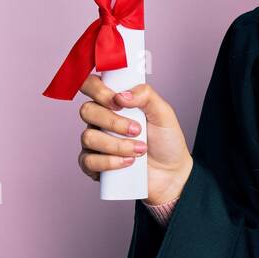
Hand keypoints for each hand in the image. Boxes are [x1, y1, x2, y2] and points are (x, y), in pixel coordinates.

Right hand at [76, 76, 193, 205]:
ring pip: (88, 137)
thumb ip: (146, 95)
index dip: (98, 90)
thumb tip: (122, 95)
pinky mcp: (94, 165)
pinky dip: (110, 162)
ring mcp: (95, 143)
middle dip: (114, 122)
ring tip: (140, 150)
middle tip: (137, 130)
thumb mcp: (163, 113)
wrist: (171, 172)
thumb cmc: (166, 140)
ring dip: (117, 144)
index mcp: (114, 103)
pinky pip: (88, 161)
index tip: (118, 102)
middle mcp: (100, 120)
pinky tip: (129, 162)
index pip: (91, 85)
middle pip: (87, 110)